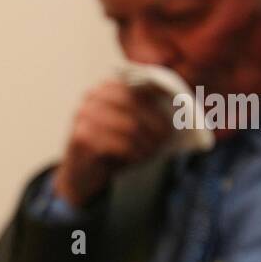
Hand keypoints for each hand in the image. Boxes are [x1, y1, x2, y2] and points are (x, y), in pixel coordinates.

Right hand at [51, 81, 172, 206]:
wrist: (81, 174)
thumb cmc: (111, 147)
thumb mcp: (127, 124)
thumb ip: (144, 110)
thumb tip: (179, 103)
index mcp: (106, 86)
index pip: (139, 89)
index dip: (157, 107)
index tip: (169, 125)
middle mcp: (92, 96)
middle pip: (134, 105)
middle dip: (153, 126)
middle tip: (163, 142)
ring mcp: (83, 114)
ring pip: (129, 125)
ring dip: (145, 143)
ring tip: (150, 153)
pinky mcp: (81, 136)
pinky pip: (118, 144)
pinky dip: (133, 154)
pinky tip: (136, 160)